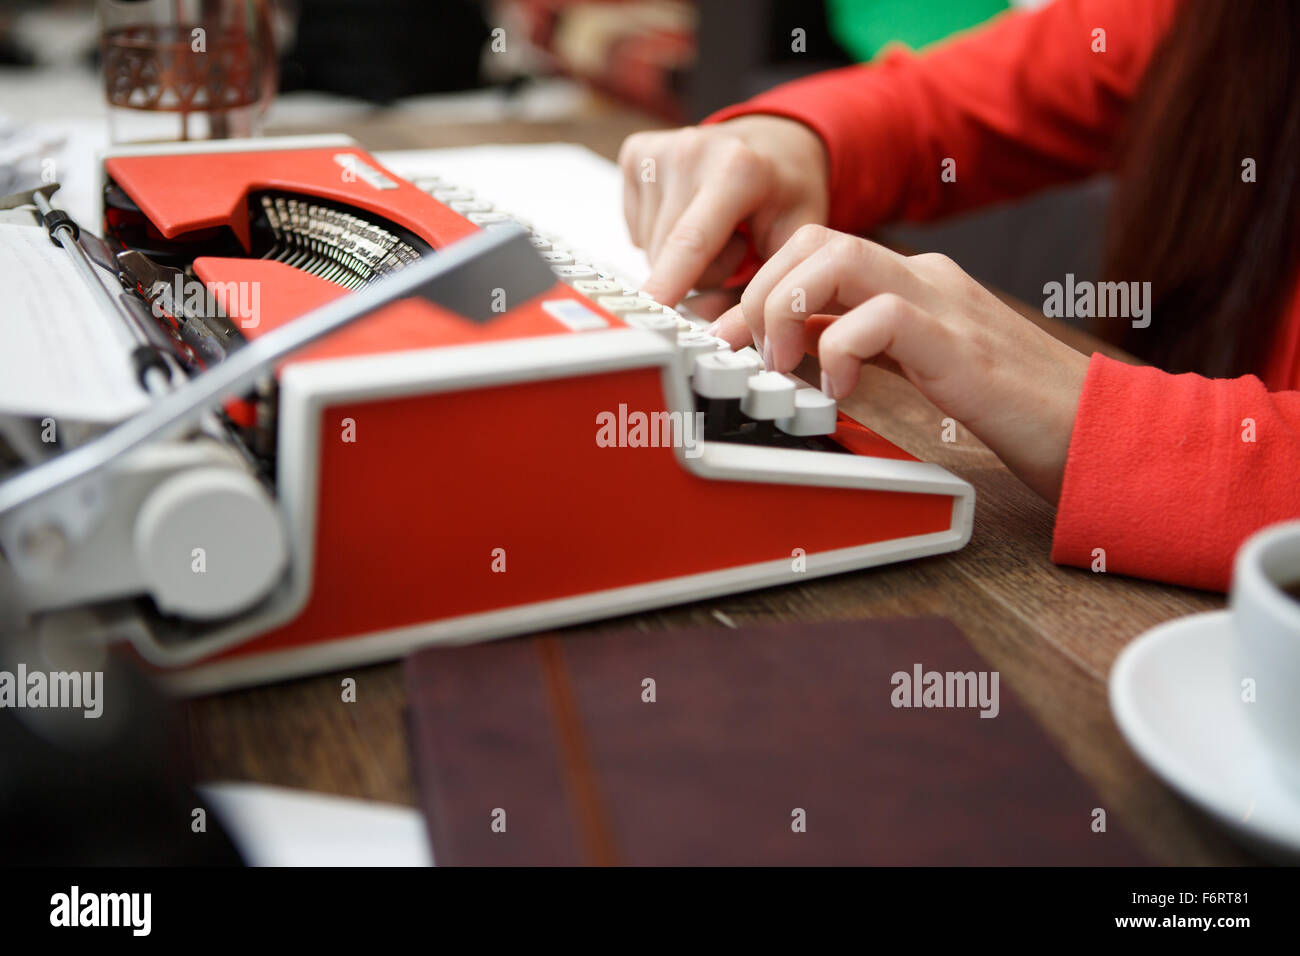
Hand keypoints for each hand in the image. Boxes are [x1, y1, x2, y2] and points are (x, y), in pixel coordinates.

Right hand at [618, 116, 829, 306]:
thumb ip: (760, 296)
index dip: (668, 282)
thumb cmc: (786, 192)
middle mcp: (692, 150)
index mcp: (738, 168)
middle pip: (668, 253)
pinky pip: (636, 227)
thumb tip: (723, 339)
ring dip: (679, 258)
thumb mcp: (792, 244)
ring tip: (716, 229)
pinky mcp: (636, 154)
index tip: (648, 312)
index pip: (692, 242)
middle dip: (698, 274)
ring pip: (648, 246)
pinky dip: (658, 234)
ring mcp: (659, 150)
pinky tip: (688, 213)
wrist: (773, 142)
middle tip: (737, 247)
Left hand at [710, 226, 1089, 502]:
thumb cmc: (1009, 407)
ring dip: (788, 308)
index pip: (815, 250)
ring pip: (839, 257)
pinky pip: (880, 316)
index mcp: (910, 281)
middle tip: (750, 351)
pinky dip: (840, 349)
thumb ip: (861, 347)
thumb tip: (794, 348)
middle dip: (761, 290)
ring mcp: (944, 303)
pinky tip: (841, 392)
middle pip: (817, 238)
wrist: (1094, 430)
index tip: (725, 335)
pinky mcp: (960, 344)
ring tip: (783, 364)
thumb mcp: (914, 368)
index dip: (758, 286)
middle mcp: (923, 278)